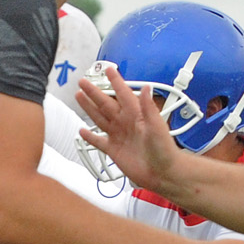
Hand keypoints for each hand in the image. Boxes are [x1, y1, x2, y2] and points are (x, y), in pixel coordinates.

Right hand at [75, 69, 184, 191]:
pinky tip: (82, 131)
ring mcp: (118, 136)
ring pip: (99, 118)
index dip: (116, 82)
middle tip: (83, 81)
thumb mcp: (157, 126)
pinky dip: (90, 137)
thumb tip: (146, 87)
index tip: (109, 70)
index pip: (123, 94)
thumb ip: (149, 107)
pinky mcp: (114, 150)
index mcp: (136, 115)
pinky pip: (98, 141)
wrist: (162, 173)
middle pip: (105, 104)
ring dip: (89, 108)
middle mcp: (125, 123)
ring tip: (79, 96)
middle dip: (94, 92)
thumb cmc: (164, 150)